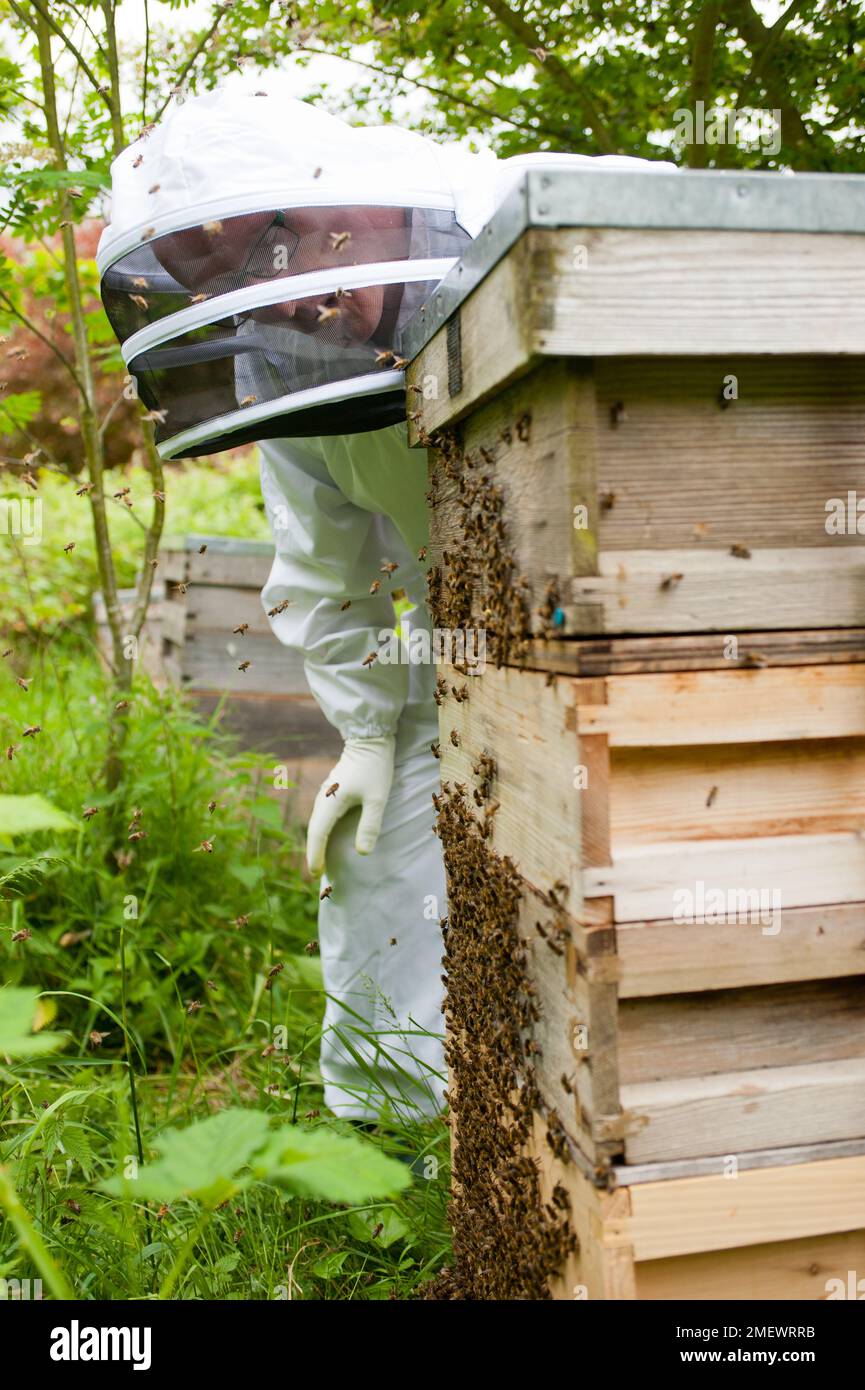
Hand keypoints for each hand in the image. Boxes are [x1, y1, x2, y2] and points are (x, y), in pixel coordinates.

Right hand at [306, 735, 395, 876]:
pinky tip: (328, 836)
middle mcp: (323, 800)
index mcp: (330, 803)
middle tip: (316, 873)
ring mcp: (325, 794)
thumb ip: (369, 825)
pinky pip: (323, 816)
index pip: (318, 835)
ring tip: (320, 859)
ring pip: (317, 823)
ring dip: (317, 842)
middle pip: (314, 831)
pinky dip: (322, 831)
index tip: (317, 874)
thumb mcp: (377, 798)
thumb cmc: (374, 767)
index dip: (315, 856)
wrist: (369, 738)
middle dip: (314, 852)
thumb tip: (362, 853)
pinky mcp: (332, 791)